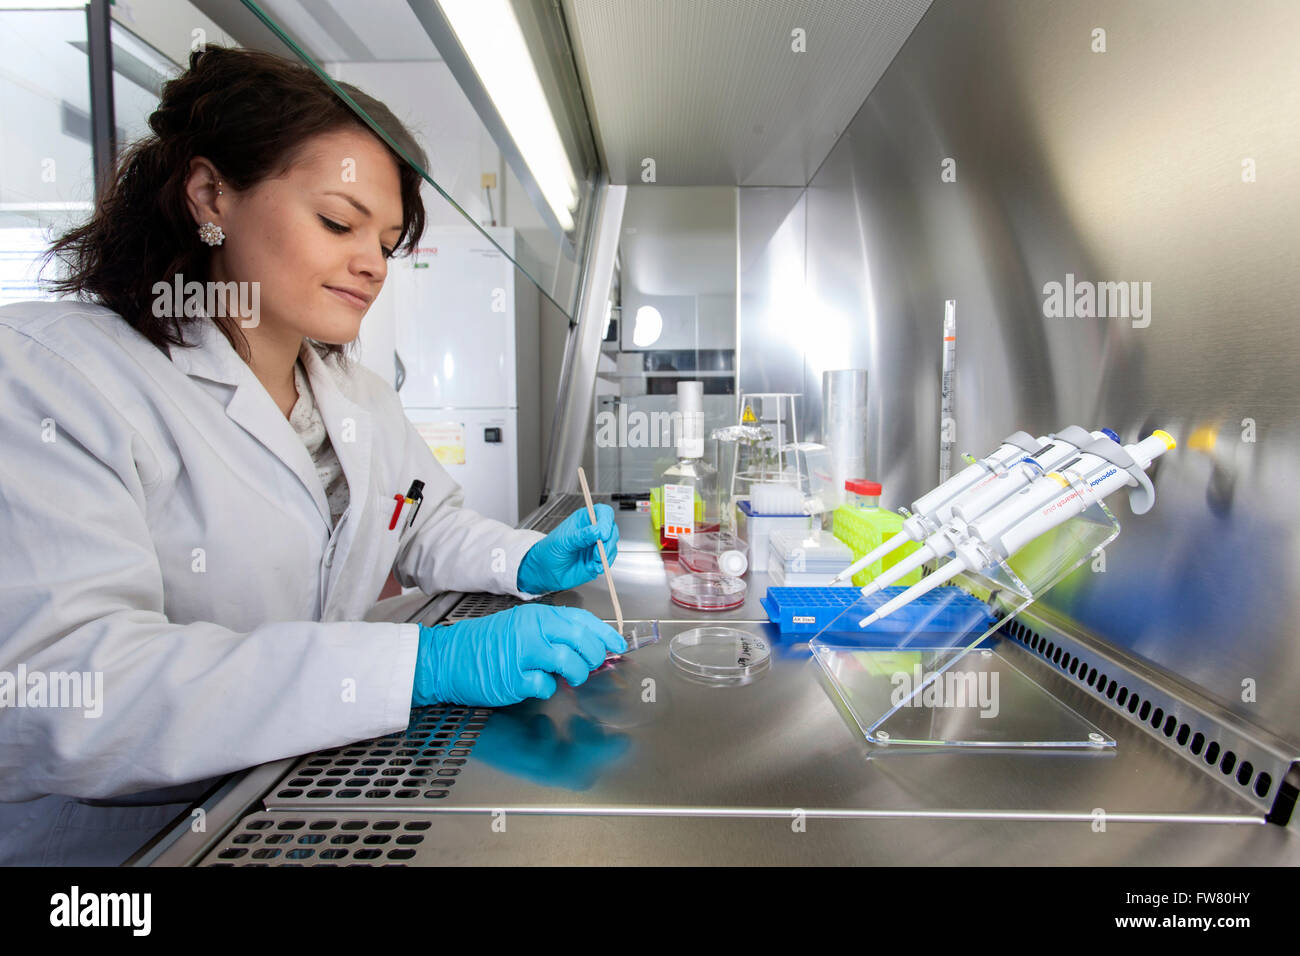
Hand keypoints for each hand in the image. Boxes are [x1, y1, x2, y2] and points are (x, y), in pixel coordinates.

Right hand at [412, 605, 626, 706]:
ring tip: (570, 678)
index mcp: (536, 615)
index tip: (618, 644)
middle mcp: (532, 630)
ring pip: (569, 663)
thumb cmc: (485, 643)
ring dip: (576, 674)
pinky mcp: (514, 679)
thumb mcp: (520, 625)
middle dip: (594, 656)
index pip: (580, 619)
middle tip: (592, 664)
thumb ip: (550, 631)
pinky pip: (545, 686)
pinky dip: (547, 689)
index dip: (604, 633)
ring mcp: (523, 654)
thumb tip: (585, 643)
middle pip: (580, 640)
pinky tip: (536, 684)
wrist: (448, 657)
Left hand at [516, 504, 619, 594]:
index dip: (606, 521)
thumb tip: (596, 531)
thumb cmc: (550, 551)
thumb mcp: (563, 541)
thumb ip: (580, 536)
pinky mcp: (599, 560)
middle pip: (612, 530)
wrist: (546, 571)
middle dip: (607, 543)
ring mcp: (597, 546)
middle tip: (597, 553)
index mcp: (585, 520)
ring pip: (612, 546)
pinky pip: (608, 561)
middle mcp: (593, 531)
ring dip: (605, 555)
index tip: (603, 534)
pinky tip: (593, 568)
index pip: (603, 513)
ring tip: (593, 562)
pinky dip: (603, 565)